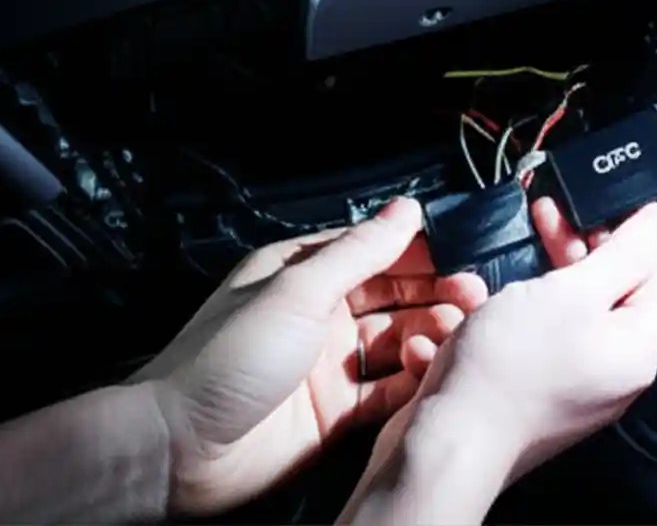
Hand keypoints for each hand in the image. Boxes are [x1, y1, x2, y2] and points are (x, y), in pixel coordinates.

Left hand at [132, 198, 486, 515]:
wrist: (180, 448)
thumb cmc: (227, 357)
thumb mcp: (297, 291)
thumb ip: (359, 251)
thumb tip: (409, 208)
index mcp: (303, 273)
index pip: (374, 251)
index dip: (421, 251)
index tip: (466, 253)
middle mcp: (320, 314)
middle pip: (394, 296)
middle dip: (437, 292)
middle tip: (476, 295)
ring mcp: (330, 365)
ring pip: (398, 341)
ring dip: (432, 334)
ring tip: (463, 333)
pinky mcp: (338, 413)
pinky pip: (389, 391)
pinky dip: (416, 381)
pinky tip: (439, 371)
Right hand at [343, 199, 656, 523]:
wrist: (445, 443)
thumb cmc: (506, 374)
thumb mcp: (573, 292)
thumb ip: (625, 252)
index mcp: (638, 347)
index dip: (643, 229)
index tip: (615, 196)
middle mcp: (611, 368)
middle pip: (613, 288)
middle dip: (582, 244)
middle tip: (556, 213)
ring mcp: (571, 380)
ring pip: (566, 307)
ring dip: (540, 272)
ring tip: (511, 253)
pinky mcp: (531, 386)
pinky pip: (532, 333)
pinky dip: (511, 307)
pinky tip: (484, 296)